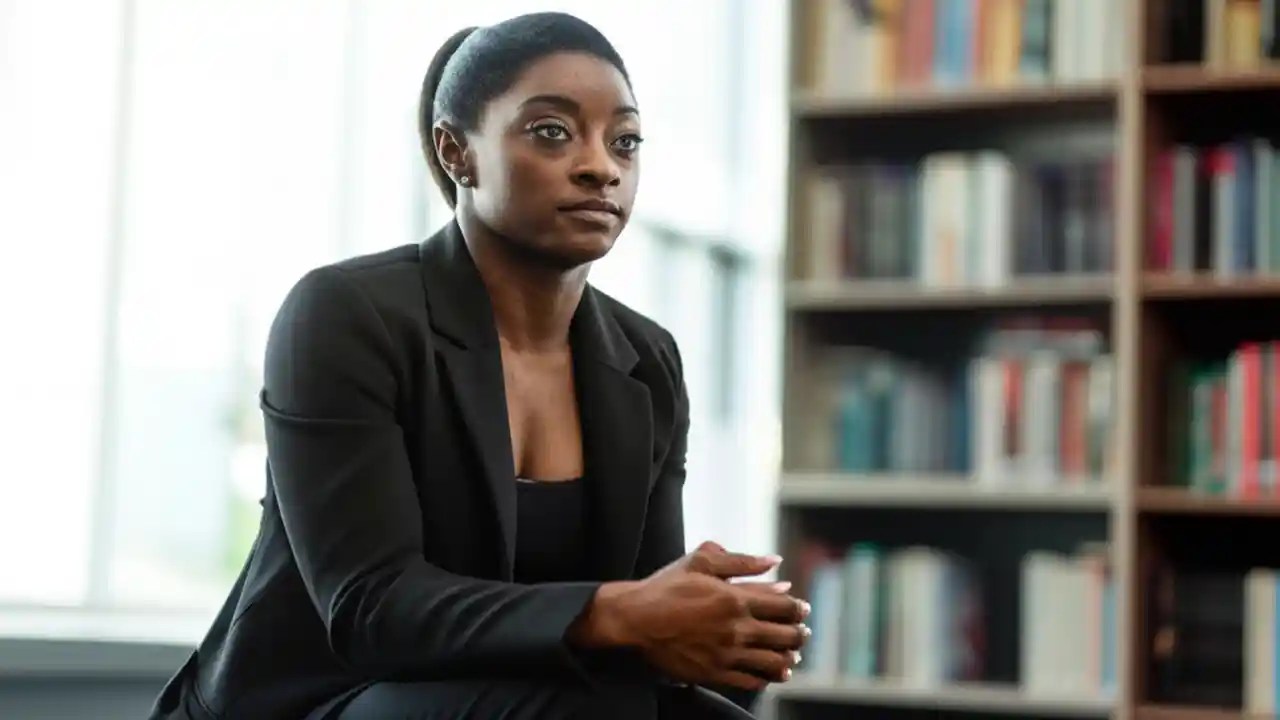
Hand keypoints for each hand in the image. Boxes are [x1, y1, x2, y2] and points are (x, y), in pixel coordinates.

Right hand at [590, 542, 810, 689]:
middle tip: (803, 633)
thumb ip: (741, 561)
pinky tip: (771, 674)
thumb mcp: (701, 562)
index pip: (783, 606)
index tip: (802, 609)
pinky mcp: (714, 673)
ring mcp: (726, 654)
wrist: (634, 620)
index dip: (798, 608)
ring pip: (772, 661)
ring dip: (788, 658)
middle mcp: (736, 629)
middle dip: (799, 634)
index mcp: (735, 599)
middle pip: (784, 635)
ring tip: (792, 656)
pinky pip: (751, 681)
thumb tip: (774, 561)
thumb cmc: (666, 587)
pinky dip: (767, 678)